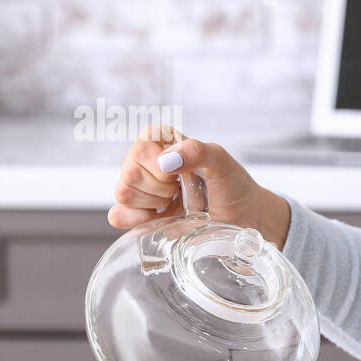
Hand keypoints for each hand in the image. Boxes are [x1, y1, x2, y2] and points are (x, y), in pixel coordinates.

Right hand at [108, 124, 292, 249]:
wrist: (242, 217)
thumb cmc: (233, 184)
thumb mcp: (221, 161)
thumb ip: (196, 151)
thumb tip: (164, 161)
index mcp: (163, 141)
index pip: (142, 144)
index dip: (160, 163)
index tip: (180, 172)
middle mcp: (148, 162)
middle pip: (129, 171)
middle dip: (160, 186)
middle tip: (181, 189)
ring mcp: (143, 189)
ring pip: (123, 192)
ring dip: (153, 202)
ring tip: (176, 201)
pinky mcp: (142, 214)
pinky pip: (118, 215)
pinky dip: (134, 219)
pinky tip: (157, 217)